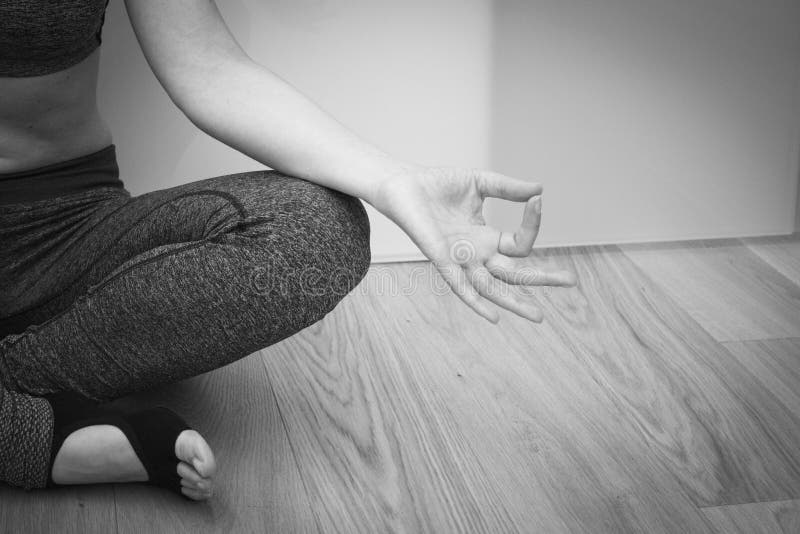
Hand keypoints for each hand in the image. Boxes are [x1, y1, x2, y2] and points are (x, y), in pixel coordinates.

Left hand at [371, 165, 577, 322]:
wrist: (403, 184)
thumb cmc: (437, 185)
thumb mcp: (481, 183)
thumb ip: (508, 189)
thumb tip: (540, 191)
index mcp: (486, 238)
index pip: (521, 243)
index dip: (532, 224)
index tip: (538, 201)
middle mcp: (476, 254)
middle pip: (515, 274)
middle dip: (542, 279)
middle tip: (571, 281)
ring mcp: (460, 260)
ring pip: (492, 288)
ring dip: (515, 302)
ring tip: (539, 316)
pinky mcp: (441, 260)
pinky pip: (460, 287)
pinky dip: (476, 302)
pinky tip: (493, 317)